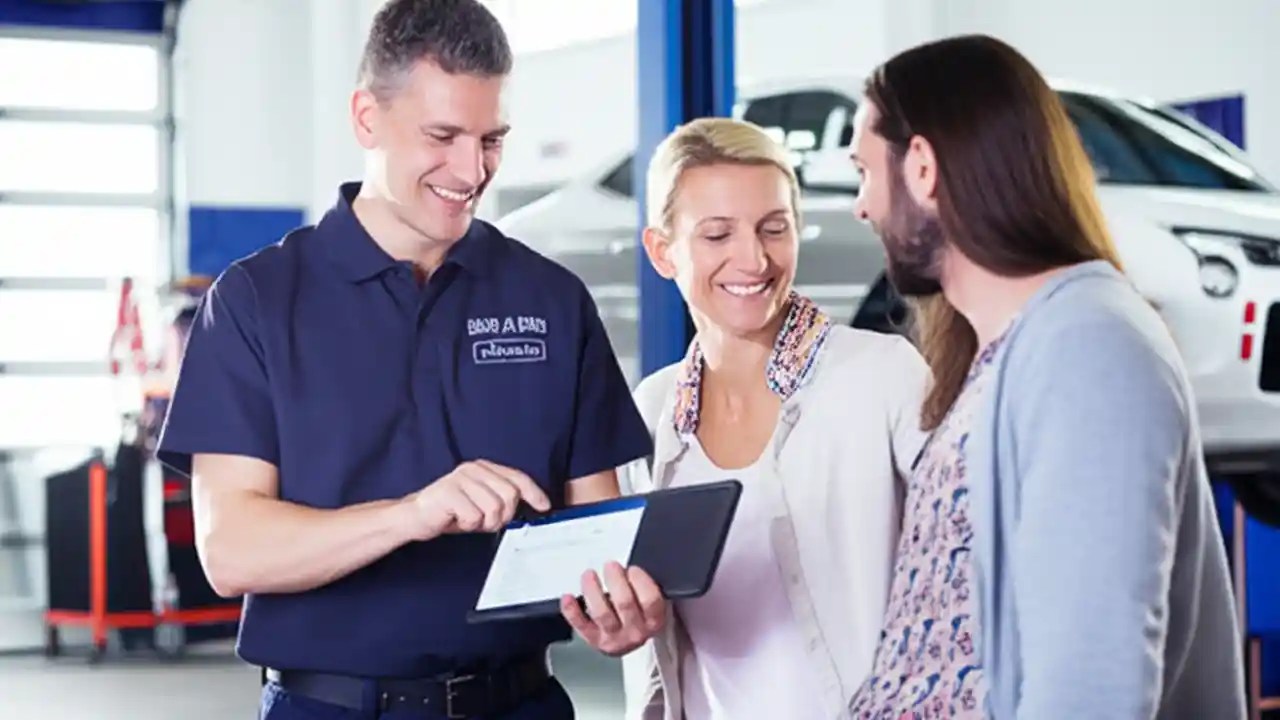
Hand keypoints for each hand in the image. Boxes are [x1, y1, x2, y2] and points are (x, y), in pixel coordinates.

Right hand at [401, 460, 549, 540]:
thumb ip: (502, 500)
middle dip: (502, 516)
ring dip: (483, 523)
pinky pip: (474, 517)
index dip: (533, 493)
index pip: (517, 477)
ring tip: (468, 520)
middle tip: (485, 522)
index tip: (544, 506)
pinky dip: (467, 525)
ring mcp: (460, 478)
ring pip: (493, 508)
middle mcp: (473, 469)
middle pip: (509, 495)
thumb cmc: (451, 512)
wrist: (416, 517)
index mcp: (484, 468)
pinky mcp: (449, 492)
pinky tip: (455, 520)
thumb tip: (530, 507)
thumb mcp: (481, 503)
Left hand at [561, 562, 665, 656]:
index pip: (650, 600)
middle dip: (615, 580)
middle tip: (610, 566)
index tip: (632, 569)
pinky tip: (568, 597)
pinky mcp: (594, 640)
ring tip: (589, 575)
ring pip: (601, 613)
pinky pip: (581, 626)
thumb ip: (646, 585)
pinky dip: (572, 611)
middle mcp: (635, 632)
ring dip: (592, 590)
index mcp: (654, 620)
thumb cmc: (640, 613)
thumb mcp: (651, 599)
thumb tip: (633, 565)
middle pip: (624, 603)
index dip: (640, 581)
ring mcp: (614, 638)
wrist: (629, 639)